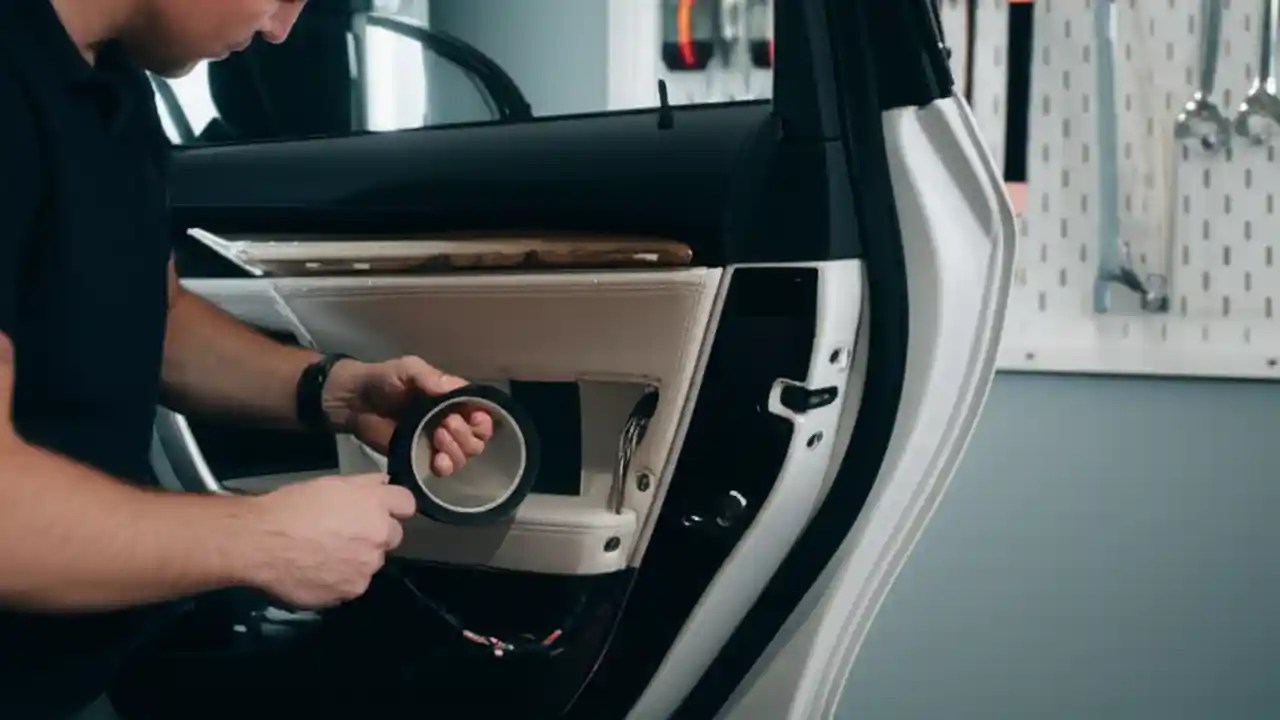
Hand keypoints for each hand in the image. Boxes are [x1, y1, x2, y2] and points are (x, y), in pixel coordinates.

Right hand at [247, 473, 414, 608]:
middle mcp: (378, 536)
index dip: (394, 507)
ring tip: (324, 555)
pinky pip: (351, 585)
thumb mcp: (329, 484)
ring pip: (371, 563)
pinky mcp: (350, 592)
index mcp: (375, 505)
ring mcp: (366, 568)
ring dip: (357, 560)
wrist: (260, 542)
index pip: (407, 504)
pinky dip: (339, 580)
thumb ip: (364, 483)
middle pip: (392, 536)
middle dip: (376, 535)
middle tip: (346, 534)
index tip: (380, 510)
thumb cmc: (292, 506)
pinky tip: (316, 572)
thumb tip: (384, 482)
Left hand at [322, 356, 492, 475]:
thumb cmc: (382, 379)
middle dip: (466, 435)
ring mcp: (436, 442)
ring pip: (464, 456)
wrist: (353, 401)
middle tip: (444, 425)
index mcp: (451, 400)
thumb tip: (454, 390)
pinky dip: (445, 468)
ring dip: (456, 451)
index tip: (471, 417)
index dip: (483, 420)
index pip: (482, 414)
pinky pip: (443, 469)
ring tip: (437, 438)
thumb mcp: (408, 369)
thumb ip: (430, 378)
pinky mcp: (421, 458)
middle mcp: (450, 422)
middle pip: (477, 439)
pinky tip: (436, 463)